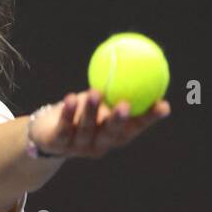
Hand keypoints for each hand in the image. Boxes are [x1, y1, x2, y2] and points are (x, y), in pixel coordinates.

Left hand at [30, 88, 169, 157]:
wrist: (48, 134)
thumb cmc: (83, 113)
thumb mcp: (103, 103)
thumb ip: (119, 90)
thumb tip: (145, 64)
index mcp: (116, 136)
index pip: (135, 128)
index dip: (149, 119)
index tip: (163, 106)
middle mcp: (100, 144)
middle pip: (111, 133)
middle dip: (119, 120)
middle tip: (125, 104)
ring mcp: (79, 146)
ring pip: (86, 128)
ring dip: (91, 111)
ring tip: (95, 92)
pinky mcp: (58, 143)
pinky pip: (63, 126)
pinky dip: (68, 112)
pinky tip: (71, 97)